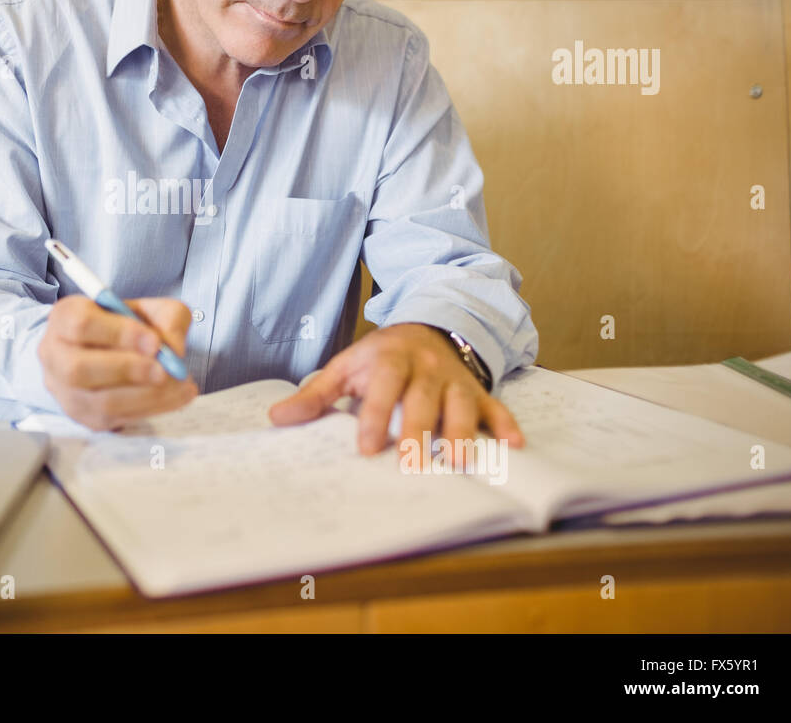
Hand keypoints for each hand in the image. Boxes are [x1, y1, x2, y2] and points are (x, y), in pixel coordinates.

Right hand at [38, 295, 198, 430]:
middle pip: (79, 369)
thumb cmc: (124, 326)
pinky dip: (153, 408)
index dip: (119, 334)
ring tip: (181, 383)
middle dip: (127, 370)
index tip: (154, 341)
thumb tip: (173, 348)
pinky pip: (117, 418)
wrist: (105, 352)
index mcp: (64, 317)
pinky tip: (176, 396)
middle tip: (165, 370)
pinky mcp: (85, 416)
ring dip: (147, 395)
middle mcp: (54, 355)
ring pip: (101, 401)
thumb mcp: (148, 308)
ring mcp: (66, 391)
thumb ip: (166, 318)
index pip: (81, 325)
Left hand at [268, 322, 524, 464]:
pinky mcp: (476, 391)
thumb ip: (315, 395)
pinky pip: (495, 406)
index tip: (365, 447)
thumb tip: (276, 418)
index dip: (374, 415)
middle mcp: (425, 368)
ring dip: (463, 432)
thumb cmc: (378, 357)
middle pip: (423, 399)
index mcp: (389, 359)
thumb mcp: (344, 368)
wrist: (426, 328)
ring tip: (462, 462)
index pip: (382, 385)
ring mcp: (454, 380)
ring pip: (461, 404)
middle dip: (418, 430)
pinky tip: (513, 445)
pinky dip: (506, 424)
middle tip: (411, 462)